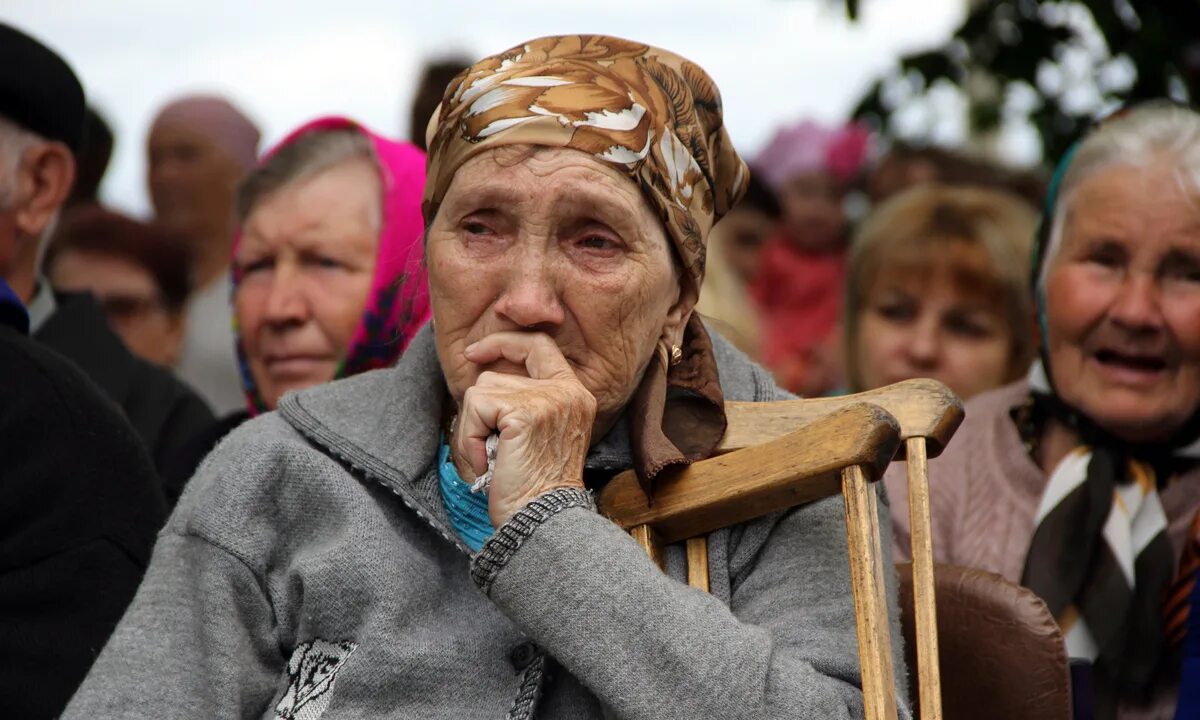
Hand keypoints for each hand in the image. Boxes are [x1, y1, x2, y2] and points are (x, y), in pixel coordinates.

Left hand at [452, 332, 596, 525]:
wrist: (542, 521)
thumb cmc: (534, 489)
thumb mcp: (537, 435)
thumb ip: (524, 403)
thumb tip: (483, 378)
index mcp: (575, 394)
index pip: (539, 345)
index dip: (504, 343)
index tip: (475, 353)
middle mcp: (567, 391)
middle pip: (497, 374)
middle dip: (477, 409)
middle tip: (480, 443)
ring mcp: (548, 399)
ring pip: (480, 392)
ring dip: (471, 430)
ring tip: (490, 460)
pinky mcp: (524, 412)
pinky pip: (475, 408)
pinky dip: (469, 438)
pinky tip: (486, 463)